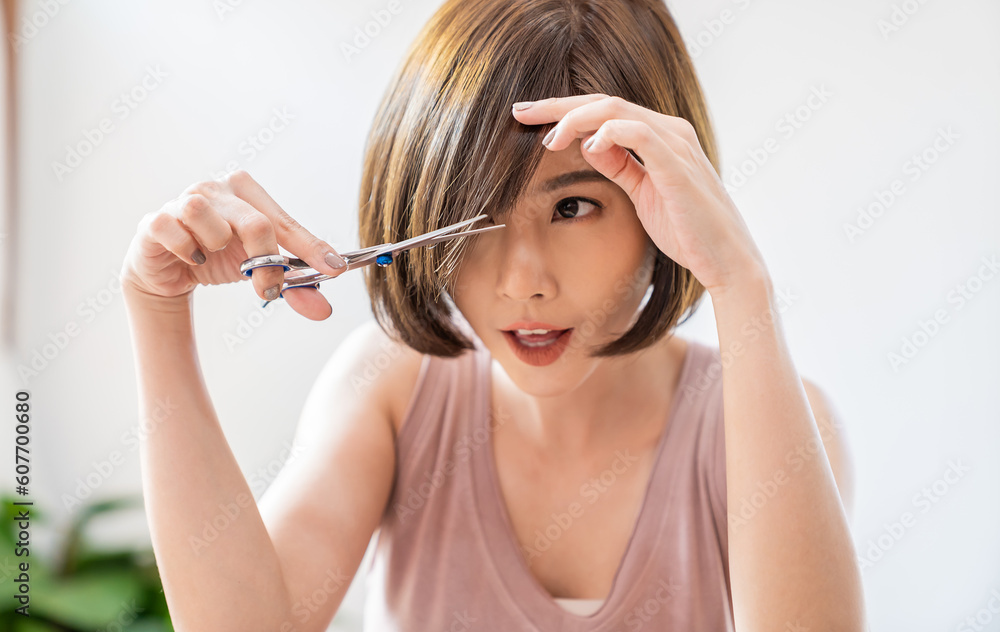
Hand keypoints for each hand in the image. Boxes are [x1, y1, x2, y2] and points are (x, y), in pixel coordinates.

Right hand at [121, 170, 347, 320]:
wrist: (169, 271)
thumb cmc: (219, 259)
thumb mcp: (260, 272)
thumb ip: (292, 288)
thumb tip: (323, 309)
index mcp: (248, 194)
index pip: (286, 222)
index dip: (311, 247)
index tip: (335, 268)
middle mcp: (217, 189)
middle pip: (253, 221)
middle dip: (266, 262)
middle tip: (269, 290)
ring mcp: (183, 200)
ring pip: (205, 213)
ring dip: (216, 244)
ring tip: (212, 256)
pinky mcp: (155, 220)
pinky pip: (170, 227)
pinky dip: (183, 246)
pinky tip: (190, 258)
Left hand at [512, 94, 768, 296]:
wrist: (724, 260)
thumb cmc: (685, 230)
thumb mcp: (641, 193)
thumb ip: (619, 167)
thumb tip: (588, 146)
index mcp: (659, 136)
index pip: (604, 111)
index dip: (563, 111)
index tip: (527, 118)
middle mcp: (668, 131)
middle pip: (603, 102)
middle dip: (557, 106)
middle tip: (520, 112)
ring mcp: (675, 145)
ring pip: (616, 110)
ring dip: (575, 120)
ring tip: (548, 138)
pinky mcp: (677, 165)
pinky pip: (639, 134)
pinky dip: (609, 133)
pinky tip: (586, 147)